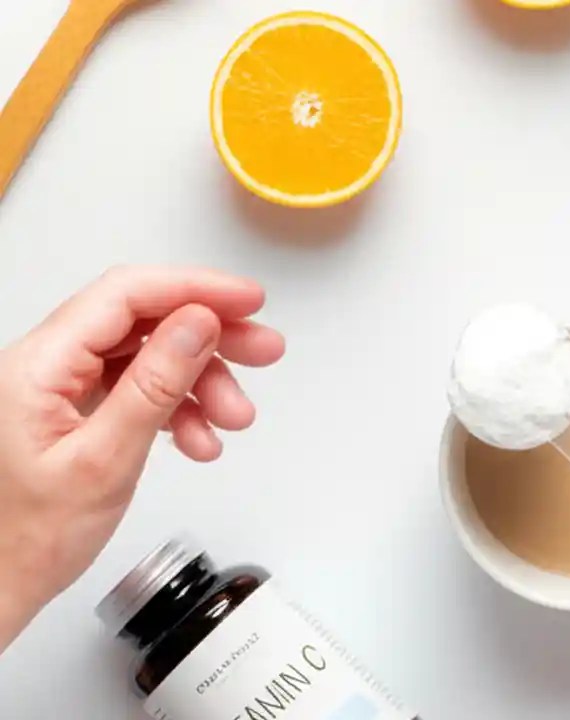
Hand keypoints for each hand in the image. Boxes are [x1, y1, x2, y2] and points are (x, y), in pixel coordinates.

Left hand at [0, 267, 284, 650]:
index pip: (126, 296)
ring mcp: (62, 389)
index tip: (246, 301)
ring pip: (149, 357)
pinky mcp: (77, 411)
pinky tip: (200, 437)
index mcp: (39, 366)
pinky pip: (141, 390)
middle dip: (211, 336)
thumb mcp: (104, 460)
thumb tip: (196, 326)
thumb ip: (154, 386)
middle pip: (144, 322)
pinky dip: (180, 409)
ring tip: (236, 415)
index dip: (194, 289)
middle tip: (262, 350)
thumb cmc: (24, 539)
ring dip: (202, 382)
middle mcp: (47, 367)